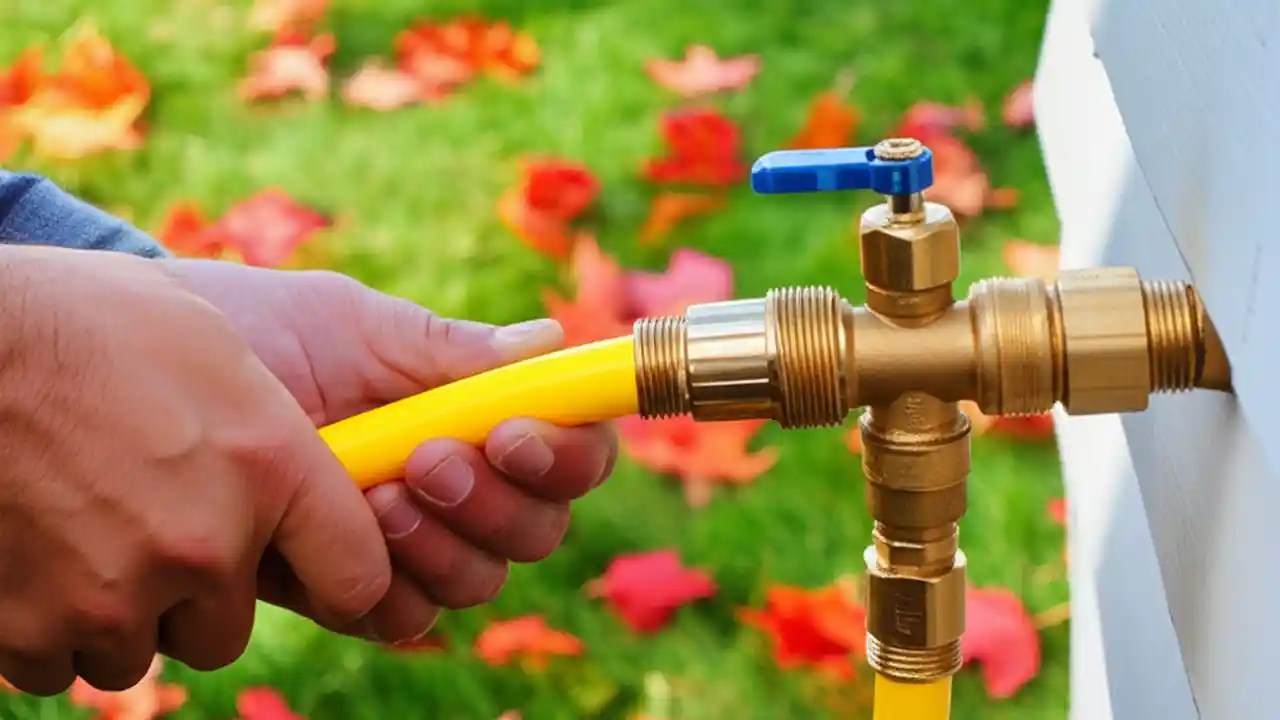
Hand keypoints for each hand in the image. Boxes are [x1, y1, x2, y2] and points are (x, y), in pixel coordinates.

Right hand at [0, 246, 390, 694]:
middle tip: (163, 524)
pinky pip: (62, 663)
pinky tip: (37, 549)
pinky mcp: (29, 631)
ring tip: (90, 523)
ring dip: (125, 608)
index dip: (345, 574)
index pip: (362, 578)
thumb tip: (394, 445)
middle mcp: (205, 544)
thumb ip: (293, 426)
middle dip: (204, 591)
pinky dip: (51, 624)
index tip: (322, 561)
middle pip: (231, 626)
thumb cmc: (84, 321)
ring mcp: (113, 596)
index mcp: (268, 466)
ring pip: (145, 649)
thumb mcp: (216, 341)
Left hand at [164, 259, 616, 644]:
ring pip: (478, 581)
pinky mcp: (348, 584)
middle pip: (538, 531)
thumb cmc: (267, 333)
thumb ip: (451, 350)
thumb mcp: (356, 326)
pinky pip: (400, 615)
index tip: (509, 433)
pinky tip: (334, 532)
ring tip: (374, 494)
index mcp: (481, 416)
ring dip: (439, 545)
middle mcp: (463, 487)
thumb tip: (551, 343)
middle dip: (493, 504)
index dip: (564, 456)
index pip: (571, 454)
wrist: (157, 379)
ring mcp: (409, 542)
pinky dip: (380, 583)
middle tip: (425, 460)